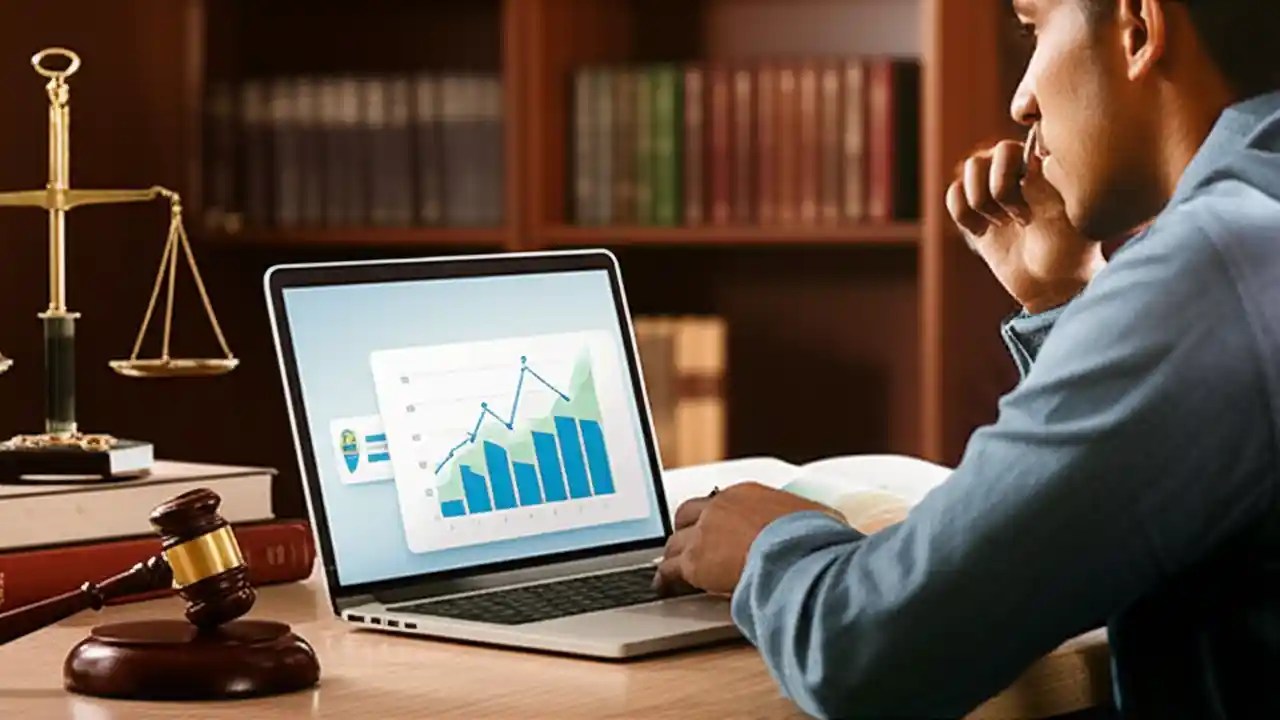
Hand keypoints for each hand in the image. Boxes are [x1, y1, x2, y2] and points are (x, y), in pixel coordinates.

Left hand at [653, 483, 838, 597]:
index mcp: (748, 493)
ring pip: (675, 542)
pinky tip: (663, 587)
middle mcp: (720, 507)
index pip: (722, 501)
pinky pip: (669, 570)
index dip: (717, 517)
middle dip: (687, 529)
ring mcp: (704, 533)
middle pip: (689, 514)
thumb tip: (827, 525)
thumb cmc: (812, 538)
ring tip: (672, 569)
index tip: (719, 527)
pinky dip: (665, 580)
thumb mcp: (818, 517)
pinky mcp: (693, 562)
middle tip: (688, 543)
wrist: (796, 555)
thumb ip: (810, 519)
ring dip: (675, 556)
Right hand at [945, 133, 1104, 313]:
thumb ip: (1049, 176)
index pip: (1014, 144)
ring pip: (968, 170)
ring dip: (982, 202)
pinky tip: (985, 230)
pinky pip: (953, 196)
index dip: (1012, 167)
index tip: (1030, 192)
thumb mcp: (1069, 210)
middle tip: (1021, 217)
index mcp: (1043, 164)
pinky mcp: (975, 214)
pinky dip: (963, 213)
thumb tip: (1031, 144)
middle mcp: (1017, 172)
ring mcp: (994, 192)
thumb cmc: (1072, 247)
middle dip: (999, 190)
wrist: (1053, 284)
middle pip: (987, 156)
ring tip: (1003, 224)